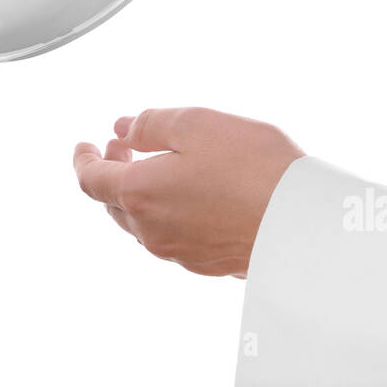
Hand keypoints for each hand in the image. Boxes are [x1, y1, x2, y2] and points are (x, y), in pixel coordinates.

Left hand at [73, 108, 304, 276]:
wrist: (303, 224)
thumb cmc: (254, 168)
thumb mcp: (196, 125)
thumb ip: (150, 124)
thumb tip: (121, 128)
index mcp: (140, 194)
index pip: (91, 180)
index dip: (83, 159)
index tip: (84, 146)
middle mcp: (152, 230)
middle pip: (113, 203)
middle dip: (112, 172)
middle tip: (121, 147)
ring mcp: (179, 251)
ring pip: (142, 223)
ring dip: (139, 193)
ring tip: (155, 168)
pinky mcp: (205, 262)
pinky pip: (172, 235)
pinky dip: (167, 211)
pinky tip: (190, 196)